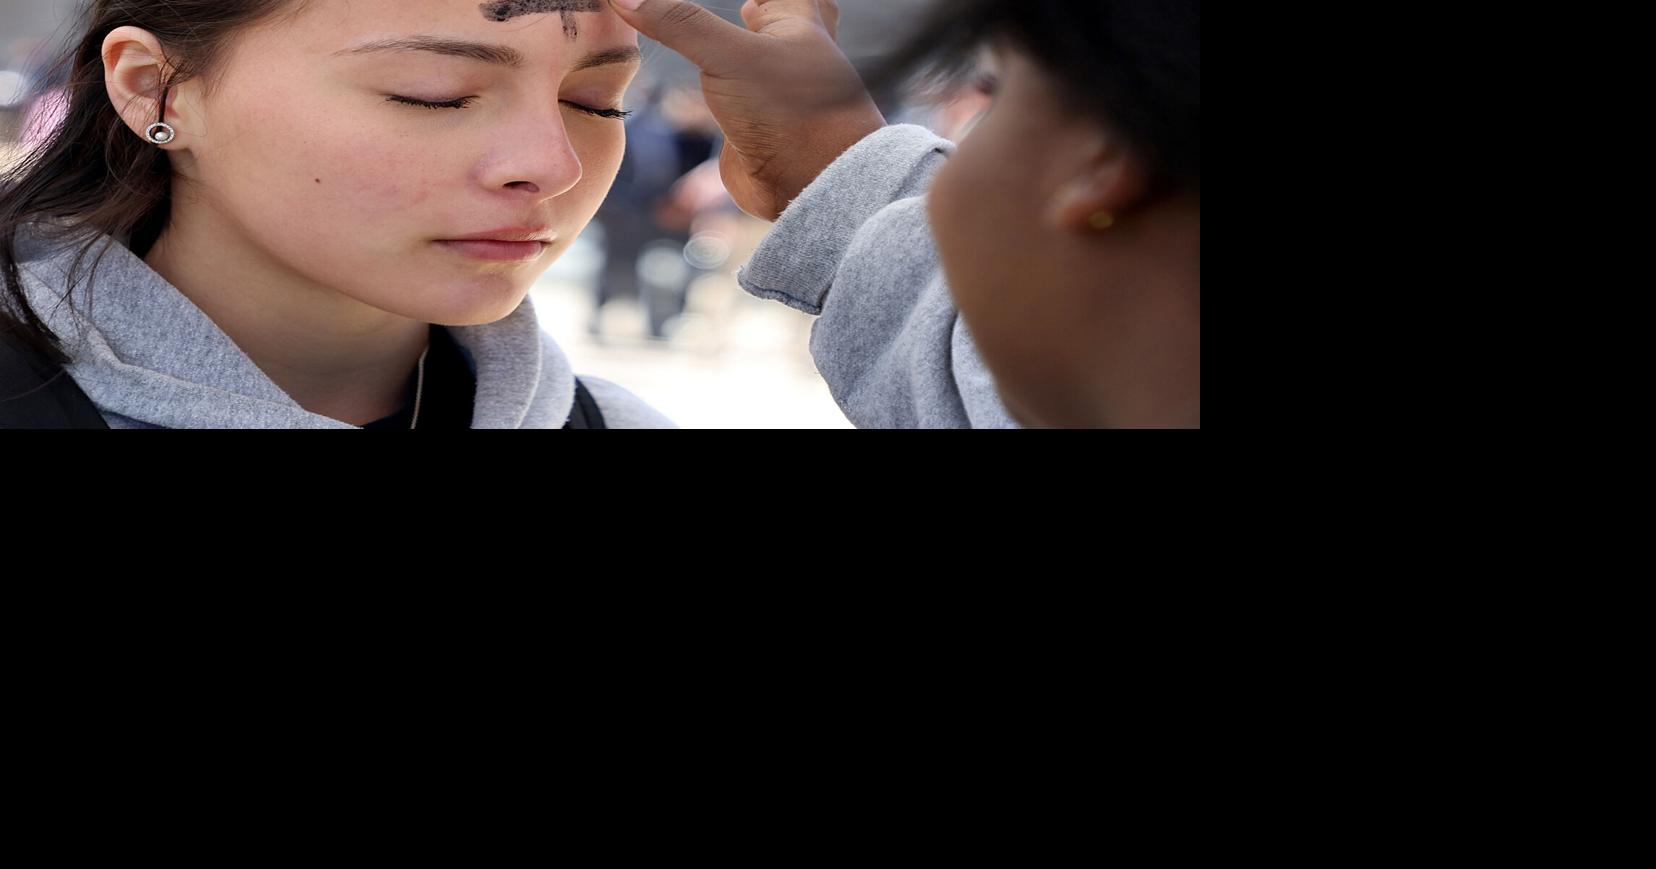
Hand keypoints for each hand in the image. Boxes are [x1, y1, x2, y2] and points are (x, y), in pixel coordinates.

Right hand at [609, 0, 885, 220]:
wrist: (808, 185)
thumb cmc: (788, 110)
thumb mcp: (729, 55)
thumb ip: (680, 25)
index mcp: (797, 25)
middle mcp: (790, 57)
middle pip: (789, 21)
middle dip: (772, 11)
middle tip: (752, 6)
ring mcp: (774, 97)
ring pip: (760, 62)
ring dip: (747, 48)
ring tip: (734, 30)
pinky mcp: (757, 130)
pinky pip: (740, 102)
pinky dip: (727, 90)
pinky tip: (712, 87)